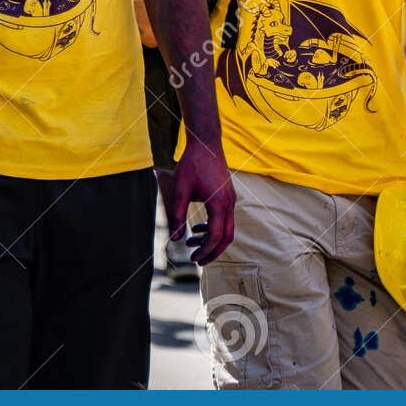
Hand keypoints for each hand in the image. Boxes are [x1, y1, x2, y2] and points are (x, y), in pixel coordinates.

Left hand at [168, 137, 235, 264]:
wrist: (206, 143)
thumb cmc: (192, 164)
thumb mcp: (180, 190)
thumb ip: (177, 215)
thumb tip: (174, 239)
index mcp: (219, 203)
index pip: (216, 235)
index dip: (206, 250)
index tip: (194, 258)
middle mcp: (229, 203)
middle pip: (227, 236)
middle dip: (213, 251)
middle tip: (198, 261)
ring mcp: (230, 199)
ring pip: (226, 228)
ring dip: (211, 239)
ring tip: (191, 244)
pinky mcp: (227, 196)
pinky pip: (224, 218)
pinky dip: (213, 227)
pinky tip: (196, 229)